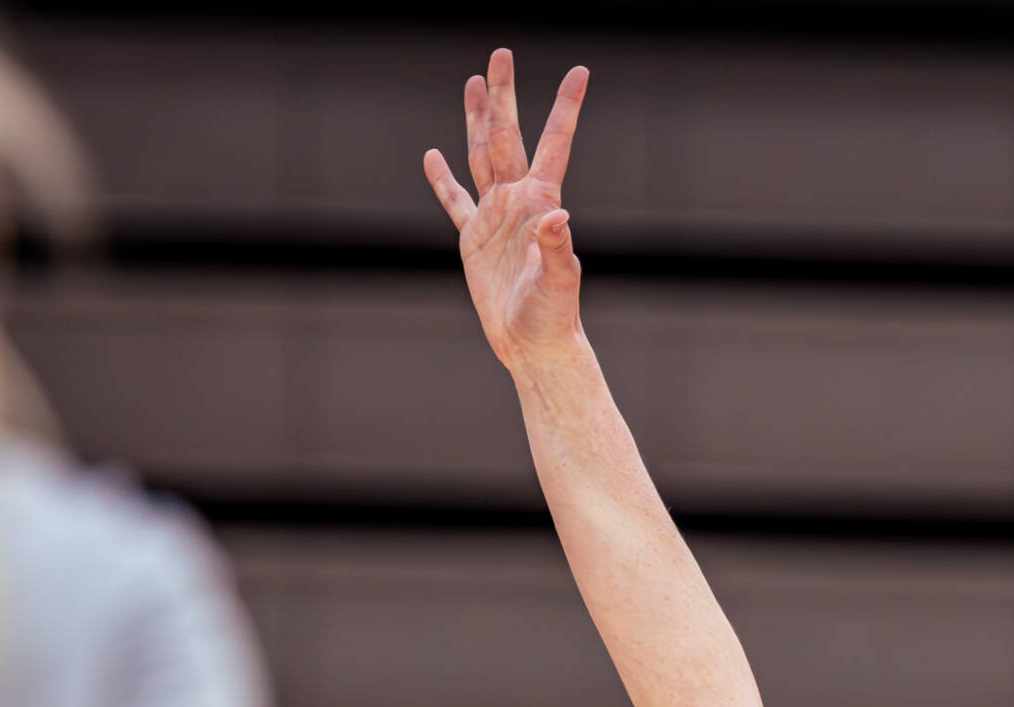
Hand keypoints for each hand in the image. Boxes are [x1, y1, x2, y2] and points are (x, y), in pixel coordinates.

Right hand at [422, 50, 588, 374]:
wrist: (534, 345)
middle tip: (501, 53)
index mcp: (541, 203)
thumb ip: (556, 248)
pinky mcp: (474, 238)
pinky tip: (433, 155)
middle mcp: (518, 201)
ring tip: (474, 83)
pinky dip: (443, 179)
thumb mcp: (558, 282)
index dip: (566, 108)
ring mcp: (495, 217)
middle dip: (503, 96)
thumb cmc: (554, 317)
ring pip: (480, 155)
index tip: (580, 71)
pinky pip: (454, 200)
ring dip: (476, 119)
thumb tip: (557, 218)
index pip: (555, 144)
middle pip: (506, 136)